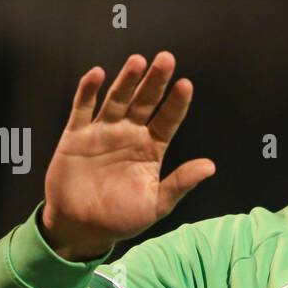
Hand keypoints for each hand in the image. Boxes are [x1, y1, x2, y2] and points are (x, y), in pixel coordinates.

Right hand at [41, 52, 215, 259]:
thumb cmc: (122, 218)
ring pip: (117, 100)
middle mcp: (129, 135)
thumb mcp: (156, 204)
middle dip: (155, 81)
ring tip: (138, 61)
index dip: (176, 103)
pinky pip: (82, 108)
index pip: (168, 120)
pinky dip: (88, 91)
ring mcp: (103, 132)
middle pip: (145, 102)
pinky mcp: (76, 136)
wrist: (81, 229)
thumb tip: (211, 166)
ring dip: (126, 80)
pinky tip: (98, 75)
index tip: (186, 85)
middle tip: (166, 58)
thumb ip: (180, 183)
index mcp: (151, 149)